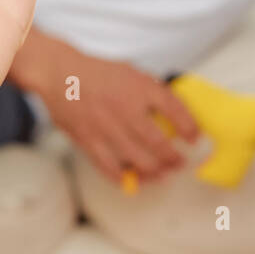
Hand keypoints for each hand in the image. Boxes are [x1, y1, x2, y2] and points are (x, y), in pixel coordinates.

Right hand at [35, 44, 200, 184]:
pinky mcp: (89, 140)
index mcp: (139, 86)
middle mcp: (125, 107)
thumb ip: (151, 92)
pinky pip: (110, 167)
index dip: (189, 127)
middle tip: (180, 163)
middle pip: (158, 142)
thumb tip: (174, 115)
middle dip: (173, 157)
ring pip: (137, 159)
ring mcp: (107, 126)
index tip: (194, 138)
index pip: (174, 109)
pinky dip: (123, 178)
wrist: (60, 73)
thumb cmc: (98, 73)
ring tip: (162, 174)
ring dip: (155, 171)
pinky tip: (132, 180)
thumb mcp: (131, 72)